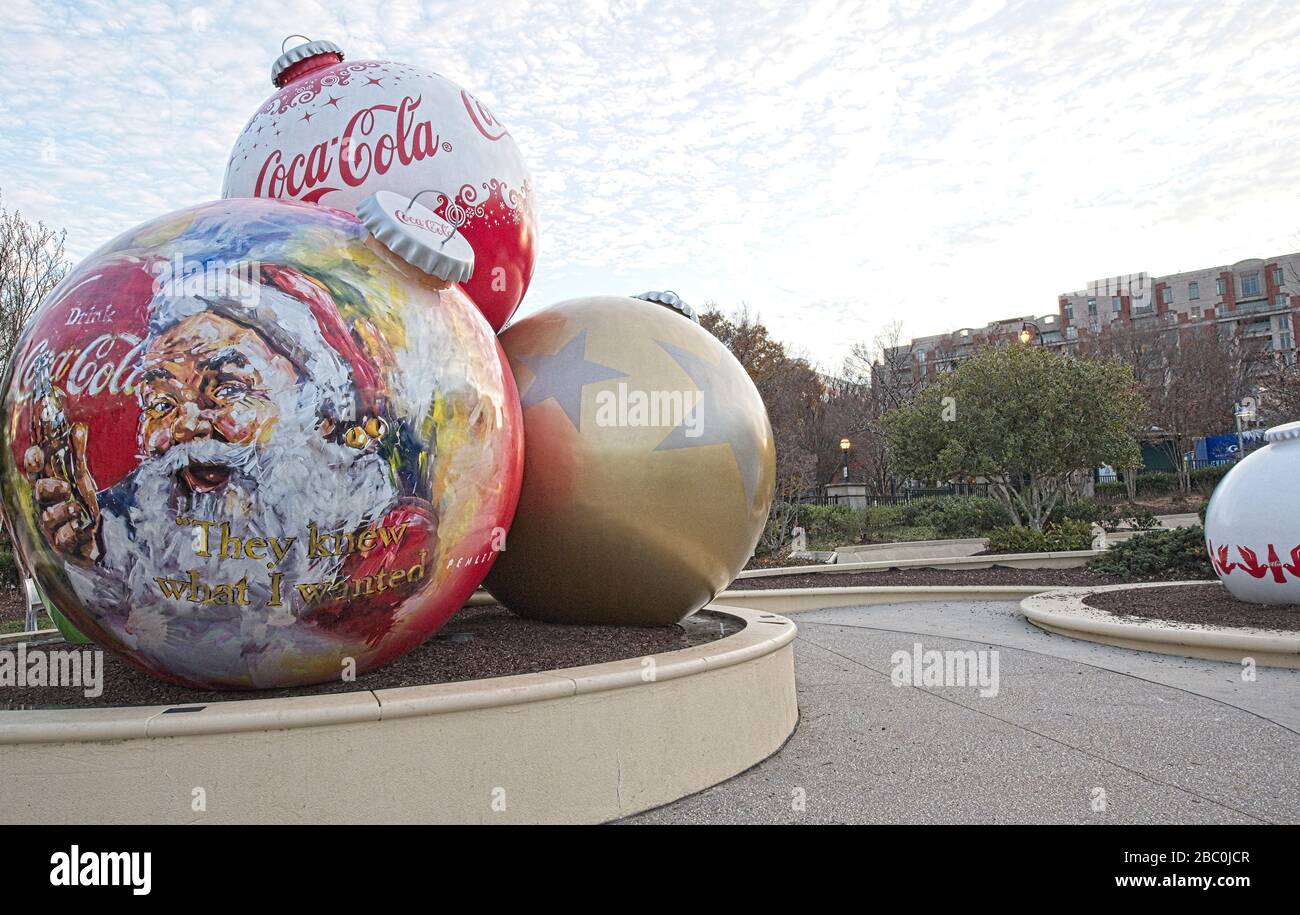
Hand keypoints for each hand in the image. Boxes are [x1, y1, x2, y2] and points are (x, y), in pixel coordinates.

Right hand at [23, 422, 99, 560]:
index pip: (37, 470)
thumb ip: (77, 454)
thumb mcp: (82, 478)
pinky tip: (80, 529)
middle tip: (65, 487)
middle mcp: (47, 505)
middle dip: (49, 487)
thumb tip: (77, 426)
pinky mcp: (63, 544)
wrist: (95, 538)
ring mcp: (53, 525)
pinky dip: (70, 533)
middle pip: (39, 492)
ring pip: (48, 517)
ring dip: (62, 511)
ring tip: (77, 509)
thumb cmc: (81, 505)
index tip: (37, 452)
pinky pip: (62, 539)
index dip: (34, 461)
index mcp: (50, 485)